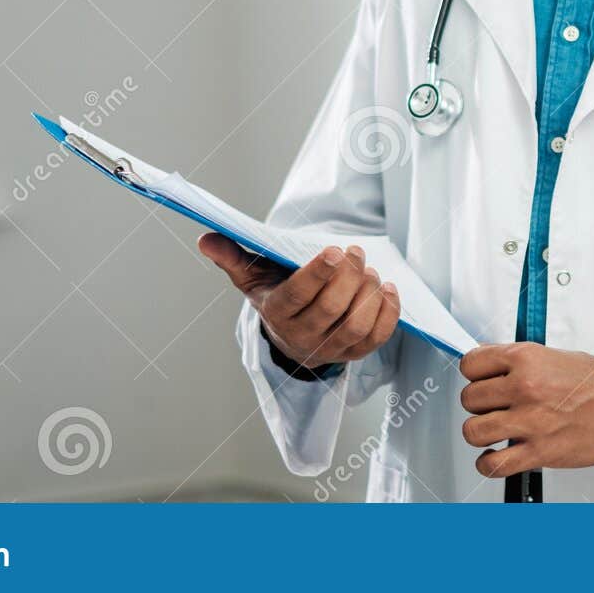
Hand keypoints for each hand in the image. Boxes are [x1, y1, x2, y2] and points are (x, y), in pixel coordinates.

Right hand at [198, 233, 399, 369]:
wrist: (291, 332)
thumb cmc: (275, 293)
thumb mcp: (251, 276)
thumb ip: (231, 256)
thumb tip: (206, 239)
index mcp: (277, 313)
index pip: (298, 296)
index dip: (318, 273)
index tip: (334, 250)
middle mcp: (302, 336)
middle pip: (332, 309)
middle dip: (349, 276)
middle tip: (355, 252)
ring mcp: (330, 349)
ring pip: (356, 325)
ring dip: (369, 294)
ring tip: (370, 270)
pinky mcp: (354, 354)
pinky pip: (376, 338)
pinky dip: (387, 313)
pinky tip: (388, 289)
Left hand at [458, 343, 593, 477]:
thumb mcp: (549, 356)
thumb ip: (515, 361)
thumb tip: (484, 369)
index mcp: (525, 358)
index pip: (470, 364)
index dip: (474, 374)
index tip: (481, 381)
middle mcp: (524, 387)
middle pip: (469, 399)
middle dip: (479, 405)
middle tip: (495, 407)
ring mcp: (530, 420)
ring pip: (474, 431)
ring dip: (481, 433)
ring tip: (494, 431)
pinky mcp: (539, 451)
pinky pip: (494, 464)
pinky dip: (488, 464)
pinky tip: (495, 456)